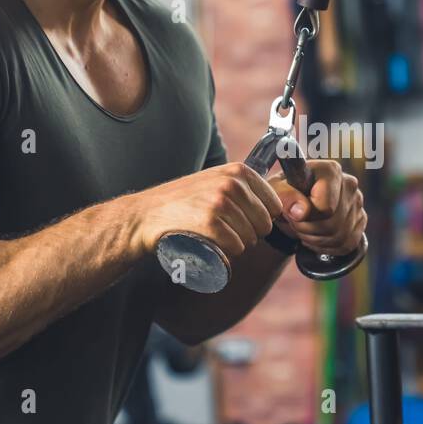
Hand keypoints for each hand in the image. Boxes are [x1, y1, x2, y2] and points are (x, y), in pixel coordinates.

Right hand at [126, 162, 283, 262]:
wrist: (146, 214)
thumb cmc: (183, 201)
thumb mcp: (214, 180)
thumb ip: (241, 185)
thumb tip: (276, 206)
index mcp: (238, 171)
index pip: (274, 204)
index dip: (263, 218)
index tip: (247, 222)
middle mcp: (232, 183)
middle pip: (265, 223)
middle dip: (252, 233)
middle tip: (229, 232)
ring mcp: (220, 202)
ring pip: (251, 237)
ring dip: (238, 244)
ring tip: (218, 236)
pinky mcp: (210, 223)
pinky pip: (236, 246)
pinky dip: (228, 252)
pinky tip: (214, 245)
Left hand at [268, 159, 366, 255]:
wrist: (295, 201)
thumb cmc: (285, 192)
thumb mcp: (275, 190)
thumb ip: (284, 196)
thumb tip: (300, 212)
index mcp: (330, 171)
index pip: (325, 207)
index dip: (305, 217)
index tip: (292, 213)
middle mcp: (349, 184)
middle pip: (332, 224)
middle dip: (308, 230)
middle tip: (296, 223)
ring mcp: (357, 202)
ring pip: (340, 237)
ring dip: (316, 240)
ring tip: (304, 229)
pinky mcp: (361, 219)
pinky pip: (347, 244)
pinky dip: (328, 247)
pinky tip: (317, 237)